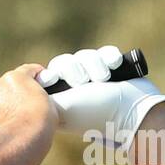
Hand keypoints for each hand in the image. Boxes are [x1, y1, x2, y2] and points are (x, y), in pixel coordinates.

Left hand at [39, 45, 164, 151]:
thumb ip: (42, 95)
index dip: (50, 73)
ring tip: (104, 78)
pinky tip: (115, 66)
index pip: (45, 76)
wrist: (134, 112)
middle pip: (63, 62)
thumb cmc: (95, 111)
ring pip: (84, 56)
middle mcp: (74, 89)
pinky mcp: (111, 70)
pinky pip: (104, 52)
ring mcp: (93, 79)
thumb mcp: (62, 106)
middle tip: (81, 82)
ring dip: (94, 64)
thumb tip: (30, 85)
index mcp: (59, 99)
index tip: (55, 79)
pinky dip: (109, 57)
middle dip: (74, 69)